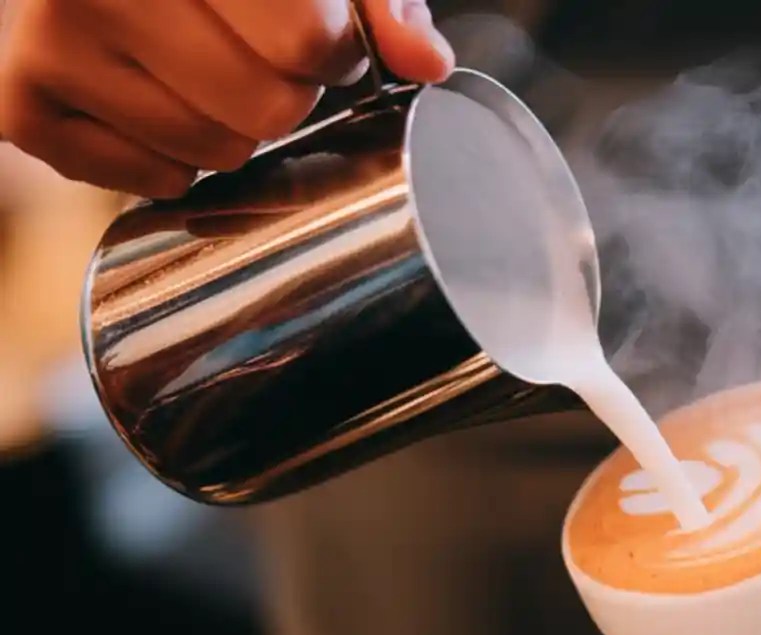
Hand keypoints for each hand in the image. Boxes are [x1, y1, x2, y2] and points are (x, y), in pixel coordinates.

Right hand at [0, 0, 453, 197]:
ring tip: (202, 70)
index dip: (334, 51)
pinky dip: (171, 158)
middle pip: (267, 110)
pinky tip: (152, 95)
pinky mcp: (19, 105)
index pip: (308, 44)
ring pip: (216, 155)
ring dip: (233, 129)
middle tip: (256, 54)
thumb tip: (427, 64)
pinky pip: (156, 181)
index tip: (317, 35)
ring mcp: (47, 42)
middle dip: (285, 94)